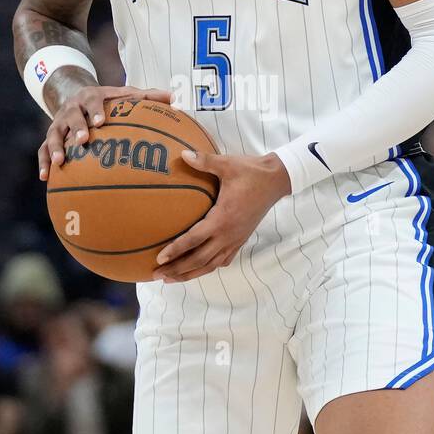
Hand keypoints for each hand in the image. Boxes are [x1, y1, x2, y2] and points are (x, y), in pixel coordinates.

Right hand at [38, 84, 171, 178]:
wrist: (75, 96)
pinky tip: (46, 178)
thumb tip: (177, 99)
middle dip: (76, 127)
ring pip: (53, 134)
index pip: (92, 101)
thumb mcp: (125, 94)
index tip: (101, 122)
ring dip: (54, 147)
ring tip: (58, 162)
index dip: (95, 111)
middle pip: (71, 116)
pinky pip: (43, 149)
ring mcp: (59, 123)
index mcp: (90, 97)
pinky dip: (43, 162)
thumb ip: (149, 97)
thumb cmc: (108, 101)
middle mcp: (72, 108)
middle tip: (82, 140)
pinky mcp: (50, 136)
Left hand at [155, 150, 291, 281]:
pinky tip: (199, 269)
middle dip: (177, 269)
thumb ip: (204, 161)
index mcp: (222, 219)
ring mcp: (236, 239)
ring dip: (190, 273)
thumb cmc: (251, 172)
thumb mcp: (227, 164)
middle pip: (199, 260)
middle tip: (157, 275)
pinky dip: (209, 267)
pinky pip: (223, 259)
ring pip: (210, 264)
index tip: (159, 259)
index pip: (194, 240)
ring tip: (171, 279)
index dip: (175, 250)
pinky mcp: (241, 239)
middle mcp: (228, 234)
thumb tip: (183, 154)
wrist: (276, 180)